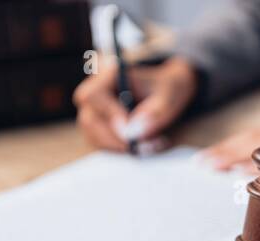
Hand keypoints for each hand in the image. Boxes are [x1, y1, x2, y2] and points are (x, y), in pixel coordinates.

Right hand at [73, 56, 198, 152]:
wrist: (166, 91)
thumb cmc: (167, 87)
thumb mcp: (170, 95)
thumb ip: (154, 112)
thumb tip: (132, 133)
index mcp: (109, 73)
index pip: (93, 96)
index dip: (109, 116)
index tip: (129, 131)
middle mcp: (95, 90)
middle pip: (89, 120)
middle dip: (114, 139)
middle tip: (141, 147)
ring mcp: (92, 110)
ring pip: (92, 135)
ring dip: (118, 147)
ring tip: (148, 146)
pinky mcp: (96, 126)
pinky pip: (99, 143)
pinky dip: (119, 149)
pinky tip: (140, 146)